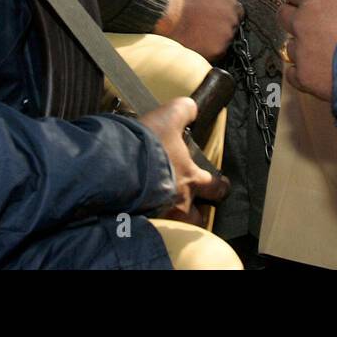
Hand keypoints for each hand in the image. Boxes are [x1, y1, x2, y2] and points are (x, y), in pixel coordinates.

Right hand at [138, 97, 229, 224]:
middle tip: (191, 208)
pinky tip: (136, 215)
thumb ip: (184, 110)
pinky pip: (147, 227)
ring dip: (172, 221)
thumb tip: (192, 109)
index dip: (220, 186)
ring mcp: (159, 216)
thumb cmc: (147, 144)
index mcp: (190, 179)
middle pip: (197, 218)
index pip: (215, 187)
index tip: (221, 186)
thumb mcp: (168, 117)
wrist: (115, 165)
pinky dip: (144, 222)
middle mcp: (179, 202)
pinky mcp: (137, 222)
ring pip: (174, 227)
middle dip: (196, 214)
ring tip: (163, 214)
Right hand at [156, 0, 242, 61]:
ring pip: (225, 43)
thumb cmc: (185, 2)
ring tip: (200, 38)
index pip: (238, 14)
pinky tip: (198, 45)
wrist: (171, 16)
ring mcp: (227, 36)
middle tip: (206, 30)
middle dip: (221, 30)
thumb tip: (219, 4)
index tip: (219, 22)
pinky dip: (209, 52)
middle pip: (232, 29)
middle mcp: (233, 20)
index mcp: (232, 4)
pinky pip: (217, 54)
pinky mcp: (218, 50)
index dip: (227, 18)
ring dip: (215, 42)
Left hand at [277, 0, 336, 101]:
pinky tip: (317, 72)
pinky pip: (292, 72)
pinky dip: (302, 72)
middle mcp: (302, 22)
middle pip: (282, 15)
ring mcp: (301, 51)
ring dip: (302, 48)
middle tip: (309, 24)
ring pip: (290, 46)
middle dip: (294, 17)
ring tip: (323, 54)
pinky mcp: (304, 76)